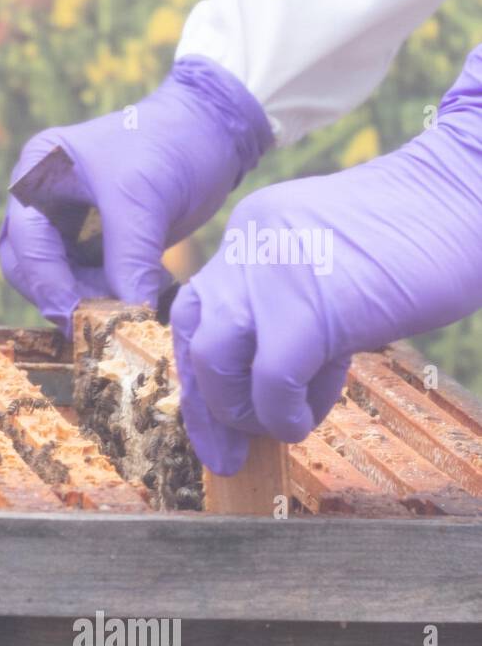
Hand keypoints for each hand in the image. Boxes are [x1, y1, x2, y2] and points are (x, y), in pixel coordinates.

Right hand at [0, 55, 271, 332]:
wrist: (214, 129)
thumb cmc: (173, 145)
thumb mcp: (145, 201)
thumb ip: (129, 260)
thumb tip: (128, 319)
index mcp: (37, 172)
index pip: (26, 242)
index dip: (47, 284)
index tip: (79, 316)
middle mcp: (40, 198)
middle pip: (26, 267)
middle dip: (60, 297)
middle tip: (98, 322)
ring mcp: (62, 221)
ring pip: (52, 280)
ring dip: (84, 301)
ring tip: (128, 304)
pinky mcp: (89, 241)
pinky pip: (81, 281)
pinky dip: (103, 296)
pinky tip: (139, 295)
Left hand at [173, 44, 481, 475]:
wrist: (472, 194)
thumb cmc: (419, 242)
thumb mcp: (330, 275)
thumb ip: (292, 317)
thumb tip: (272, 394)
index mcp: (249, 234)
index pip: (194, 314)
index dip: (202, 376)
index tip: (217, 424)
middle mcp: (246, 246)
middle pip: (191, 337)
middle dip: (208, 406)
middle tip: (232, 451)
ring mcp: (272, 272)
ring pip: (213, 358)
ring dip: (240, 409)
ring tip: (282, 424)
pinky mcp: (310, 306)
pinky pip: (270, 380)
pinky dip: (281, 414)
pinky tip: (303, 422)